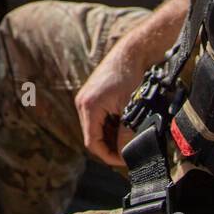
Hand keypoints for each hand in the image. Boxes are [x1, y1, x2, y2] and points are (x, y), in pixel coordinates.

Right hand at [74, 49, 145, 165]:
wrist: (130, 53)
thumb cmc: (130, 76)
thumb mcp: (130, 108)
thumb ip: (126, 132)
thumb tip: (126, 153)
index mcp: (89, 107)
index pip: (92, 142)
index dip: (108, 155)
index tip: (123, 160)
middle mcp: (83, 103)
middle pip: (92, 136)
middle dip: (109, 146)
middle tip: (127, 152)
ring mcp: (86, 99)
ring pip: (95, 128)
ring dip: (110, 136)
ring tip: (128, 138)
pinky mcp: (92, 96)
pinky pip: (97, 118)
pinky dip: (109, 125)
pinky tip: (123, 125)